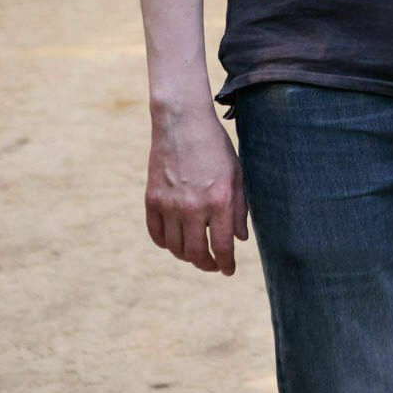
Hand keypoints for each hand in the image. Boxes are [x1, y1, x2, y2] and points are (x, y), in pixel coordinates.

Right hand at [145, 104, 248, 274]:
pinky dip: (165, 243)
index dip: (226, 263)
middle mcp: (192, 207)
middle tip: (213, 265)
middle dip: (207, 265)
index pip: (221, 246)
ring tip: (196, 253)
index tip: (228, 270)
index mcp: (218, 200)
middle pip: (196, 253)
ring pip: (175, 248)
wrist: (182, 122)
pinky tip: (175, 241)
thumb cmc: (215, 146)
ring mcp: (169, 205)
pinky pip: (156, 234)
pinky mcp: (151, 199)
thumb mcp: (236, 173)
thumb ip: (240, 208)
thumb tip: (240, 239)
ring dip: (186, 256)